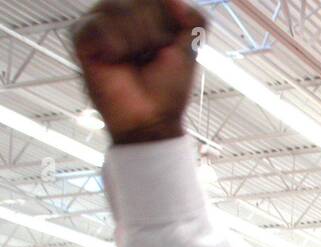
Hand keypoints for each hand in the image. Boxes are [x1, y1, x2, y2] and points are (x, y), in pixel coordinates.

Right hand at [73, 0, 205, 144]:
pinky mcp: (82, 38)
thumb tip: (175, 0)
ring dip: (135, 43)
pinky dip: (113, 46)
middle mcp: (120, 12)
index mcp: (145, 13)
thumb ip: (194, 20)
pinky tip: (115, 60)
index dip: (168, 26)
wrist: (150, 117)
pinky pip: (98, 26)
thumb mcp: (190, 51)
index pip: (159, 0)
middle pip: (141, 3)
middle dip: (153, 35)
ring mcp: (99, 23)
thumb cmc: (167, 87)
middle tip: (149, 59)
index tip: (167, 48)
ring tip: (132, 61)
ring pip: (120, 11)